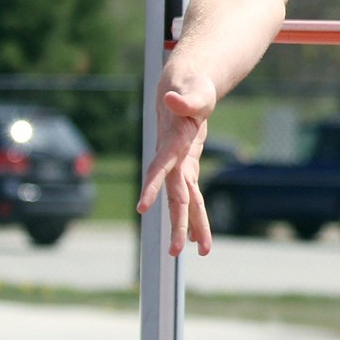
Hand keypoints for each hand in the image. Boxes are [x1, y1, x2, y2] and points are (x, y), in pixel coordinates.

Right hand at [137, 74, 217, 255]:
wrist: (183, 87)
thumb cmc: (191, 87)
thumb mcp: (194, 90)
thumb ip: (186, 98)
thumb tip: (173, 98)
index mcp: (173, 144)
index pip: (161, 169)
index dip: (152, 188)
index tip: (141, 208)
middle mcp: (174, 160)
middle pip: (176, 196)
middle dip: (178, 223)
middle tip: (177, 252)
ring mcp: (181, 165)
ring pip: (185, 201)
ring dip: (191, 227)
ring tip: (198, 252)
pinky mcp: (188, 167)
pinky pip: (192, 196)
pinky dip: (196, 215)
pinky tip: (197, 238)